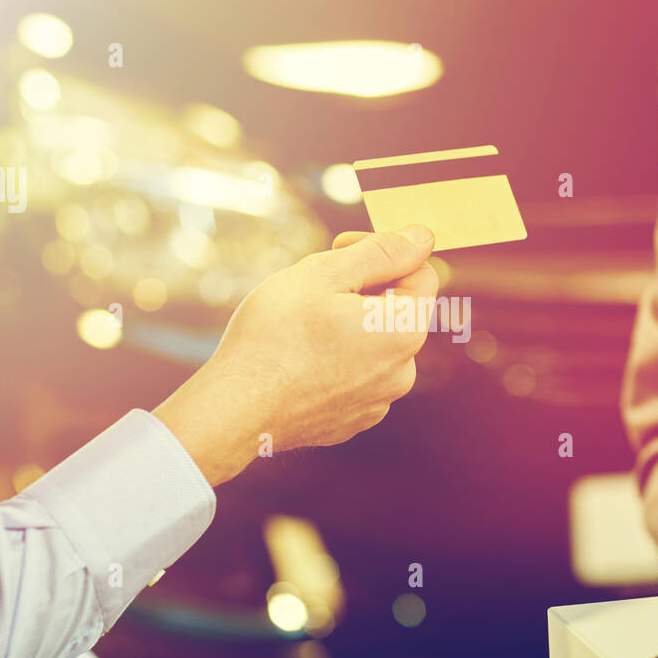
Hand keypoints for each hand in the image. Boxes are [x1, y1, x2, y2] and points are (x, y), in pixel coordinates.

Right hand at [153, 225, 437, 484]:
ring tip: (300, 326)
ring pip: (374, 344)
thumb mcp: (325, 275)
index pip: (420, 273)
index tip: (338, 249)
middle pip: (396, 310)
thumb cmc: (274, 336)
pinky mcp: (353, 420)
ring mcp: (378, 402)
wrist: (235, 409)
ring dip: (348, 324)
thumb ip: (382, 252)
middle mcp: (402, 372)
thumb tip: (422, 237)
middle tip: (311, 287)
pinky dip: (335, 360)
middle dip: (362, 289)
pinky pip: (355, 376)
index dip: (381, 251)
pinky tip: (298, 358)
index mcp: (404, 332)